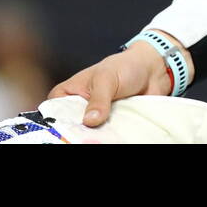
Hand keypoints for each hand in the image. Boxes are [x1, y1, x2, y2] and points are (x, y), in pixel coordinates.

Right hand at [47, 30, 190, 126]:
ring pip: (90, 136)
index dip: (57, 123)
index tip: (65, 132)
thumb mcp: (107, 78)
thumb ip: (98, 99)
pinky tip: (114, 140)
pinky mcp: (111, 127)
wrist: (153, 71)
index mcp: (68, 94)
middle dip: (79, 134)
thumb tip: (90, 120)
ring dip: (97, 139)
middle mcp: (79, 110)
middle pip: (71, 128)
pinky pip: (107, 138)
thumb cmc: (125, 66)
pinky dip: (111, 140)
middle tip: (88, 137)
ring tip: (103, 139)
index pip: (53, 112)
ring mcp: (95, 120)